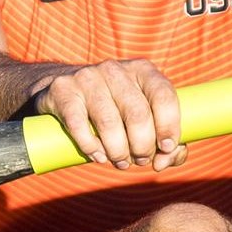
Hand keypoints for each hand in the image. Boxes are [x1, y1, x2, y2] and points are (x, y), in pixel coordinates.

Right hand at [33, 59, 185, 170]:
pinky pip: (78, 125)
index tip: (164, 148)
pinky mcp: (63, 90)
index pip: (164, 95)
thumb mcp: (143, 116)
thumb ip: (166, 141)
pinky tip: (97, 155)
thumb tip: (164, 160)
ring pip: (109, 123)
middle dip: (142, 146)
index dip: (169, 126)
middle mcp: (115, 69)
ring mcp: (87, 77)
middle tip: (139, 160)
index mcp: (142, 70)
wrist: (63, 92)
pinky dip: (91, 147)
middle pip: (137, 114)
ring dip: (118, 152)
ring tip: (120, 162)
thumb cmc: (115, 110)